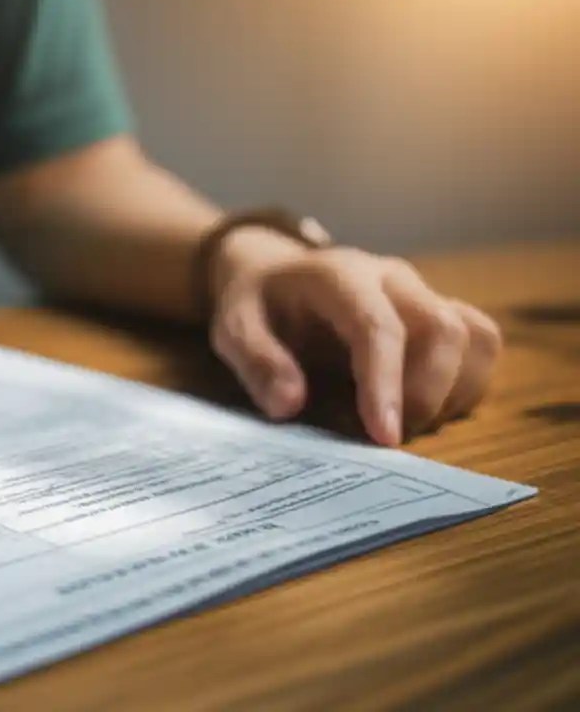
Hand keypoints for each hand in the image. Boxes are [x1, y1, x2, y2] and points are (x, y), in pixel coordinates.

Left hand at [207, 229, 501, 445]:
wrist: (276, 277)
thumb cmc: (257, 306)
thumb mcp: (234, 329)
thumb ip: (258, 363)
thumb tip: (289, 405)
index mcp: (338, 276)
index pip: (378, 327)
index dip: (385, 385)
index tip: (384, 438)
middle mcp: (392, 278)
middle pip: (444, 329)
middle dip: (426, 394)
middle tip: (386, 438)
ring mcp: (423, 293)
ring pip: (475, 338)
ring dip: (453, 393)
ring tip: (405, 422)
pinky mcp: (441, 314)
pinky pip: (481, 346)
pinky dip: (465, 387)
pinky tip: (422, 409)